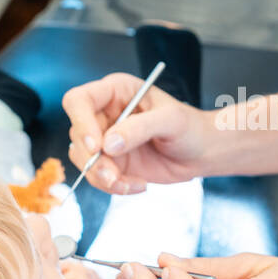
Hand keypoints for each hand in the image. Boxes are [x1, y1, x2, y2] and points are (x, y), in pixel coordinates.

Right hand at [63, 73, 208, 193]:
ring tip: (132, 183)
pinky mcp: (110, 162)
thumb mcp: (171, 121)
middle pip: (77, 135)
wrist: (200, 152)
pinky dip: (114, 186)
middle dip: (94, 159)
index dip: (80, 122)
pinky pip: (97, 177)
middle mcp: (104, 114)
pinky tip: (139, 185)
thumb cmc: (189, 127)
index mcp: (115, 91)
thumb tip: (108, 144)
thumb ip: (140, 128)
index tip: (95, 146)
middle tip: (113, 175)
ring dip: (102, 177)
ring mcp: (105, 139)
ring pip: (83, 159)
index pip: (78, 100)